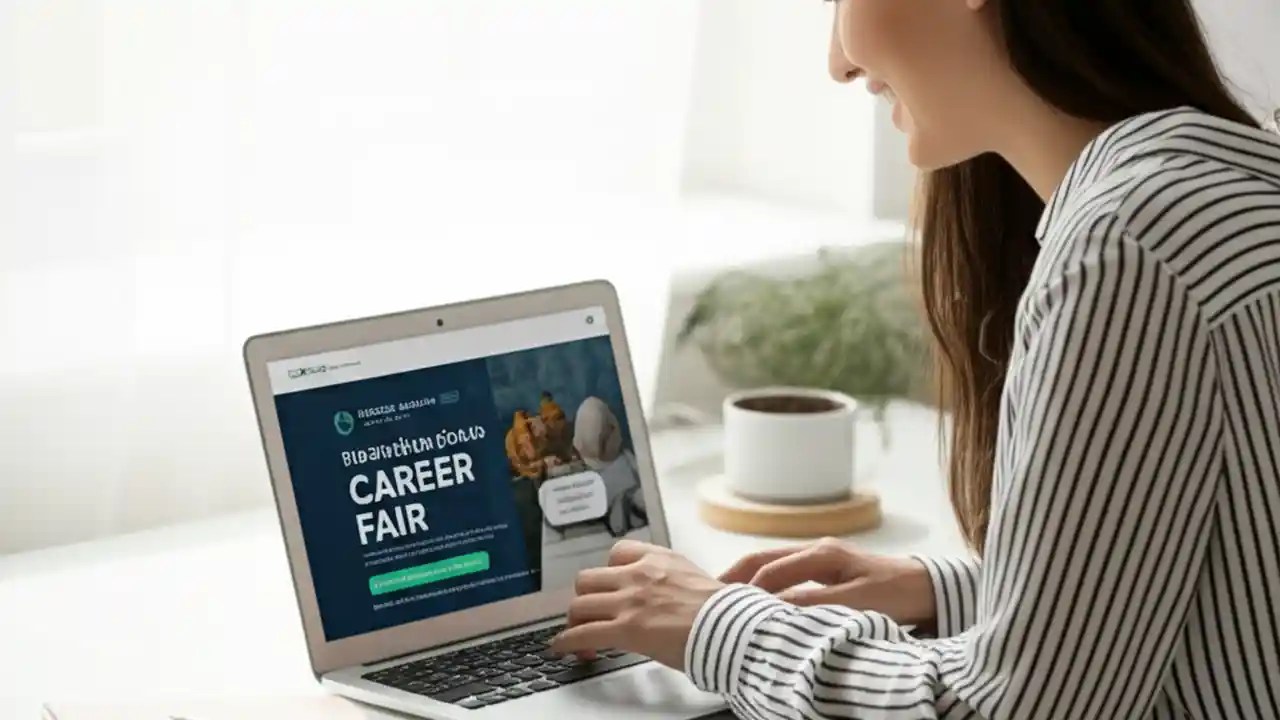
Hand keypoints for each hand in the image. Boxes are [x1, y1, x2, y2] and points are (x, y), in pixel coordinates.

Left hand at [550, 539, 724, 669]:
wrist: (732, 627)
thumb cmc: (725, 611)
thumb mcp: (697, 580)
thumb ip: (674, 582)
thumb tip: (671, 597)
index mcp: (660, 559)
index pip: (618, 553)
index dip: (607, 572)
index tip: (607, 585)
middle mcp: (640, 574)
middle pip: (589, 578)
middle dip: (585, 598)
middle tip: (589, 613)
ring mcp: (631, 600)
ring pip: (579, 604)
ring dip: (574, 621)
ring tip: (576, 634)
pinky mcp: (626, 628)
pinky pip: (583, 632)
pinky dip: (566, 641)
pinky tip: (562, 648)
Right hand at [719, 537, 935, 626]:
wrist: (927, 589)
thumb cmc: (897, 593)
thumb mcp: (858, 601)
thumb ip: (818, 603)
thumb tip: (778, 607)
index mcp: (823, 553)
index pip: (773, 570)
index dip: (749, 589)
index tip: (728, 606)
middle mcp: (818, 549)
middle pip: (765, 558)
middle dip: (736, 575)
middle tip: (710, 594)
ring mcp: (821, 557)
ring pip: (773, 562)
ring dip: (749, 577)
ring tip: (725, 595)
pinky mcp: (826, 569)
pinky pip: (786, 571)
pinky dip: (765, 582)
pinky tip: (758, 596)